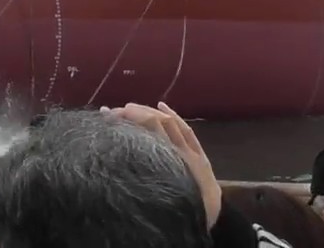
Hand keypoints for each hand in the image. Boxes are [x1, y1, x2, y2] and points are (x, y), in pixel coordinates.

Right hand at [104, 101, 221, 228]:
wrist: (214, 218)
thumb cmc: (186, 210)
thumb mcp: (161, 202)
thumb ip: (142, 184)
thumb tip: (115, 171)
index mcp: (172, 161)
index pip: (151, 128)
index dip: (130, 118)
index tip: (109, 116)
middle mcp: (181, 151)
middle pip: (158, 123)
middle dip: (135, 113)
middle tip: (112, 112)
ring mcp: (191, 151)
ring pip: (171, 123)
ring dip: (149, 112)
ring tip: (129, 108)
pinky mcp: (199, 153)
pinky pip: (186, 130)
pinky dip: (173, 115)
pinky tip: (160, 105)